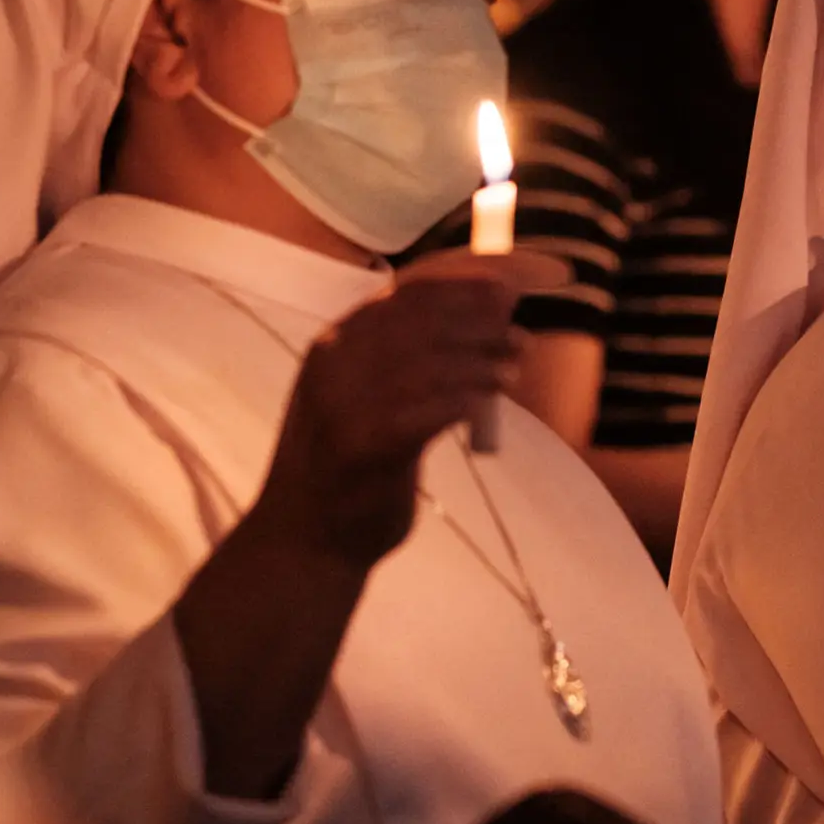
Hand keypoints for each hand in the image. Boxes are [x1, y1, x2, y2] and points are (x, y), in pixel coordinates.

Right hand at [250, 277, 521, 569]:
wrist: (305, 541)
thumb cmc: (347, 466)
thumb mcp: (364, 396)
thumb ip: (410, 355)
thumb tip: (488, 310)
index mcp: (333, 345)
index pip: (406, 293)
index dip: (464, 283)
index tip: (509, 284)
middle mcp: (334, 364)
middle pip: (424, 321)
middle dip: (480, 321)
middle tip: (519, 334)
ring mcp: (346, 404)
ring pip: (433, 362)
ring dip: (483, 359)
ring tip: (515, 364)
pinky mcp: (366, 446)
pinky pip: (433, 408)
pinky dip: (470, 397)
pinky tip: (491, 398)